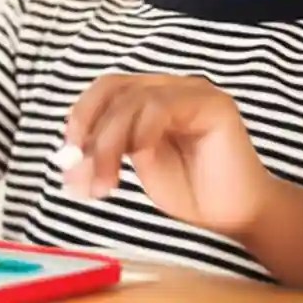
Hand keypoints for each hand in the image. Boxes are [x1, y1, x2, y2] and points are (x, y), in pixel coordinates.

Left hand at [63, 73, 278, 237]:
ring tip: (106, 183)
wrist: (235, 215)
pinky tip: (138, 159)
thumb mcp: (136, 165)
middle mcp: (171, 87)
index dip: (82, 115)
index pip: (107, 89)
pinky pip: (165, 106)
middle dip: (92, 133)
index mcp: (151, 97)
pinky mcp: (214, 104)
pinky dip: (142, 132)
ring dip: (111, 143)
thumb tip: (68, 155)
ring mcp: (193, 91)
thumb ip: (108, 150)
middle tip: (81, 174)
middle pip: (116, 91)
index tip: (68, 152)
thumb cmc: (190, 190)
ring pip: (136, 99)